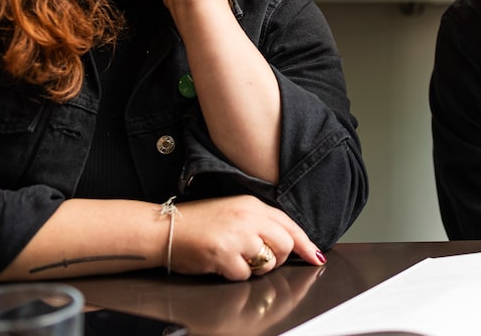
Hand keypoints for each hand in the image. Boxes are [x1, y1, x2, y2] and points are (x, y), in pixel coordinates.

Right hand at [171, 195, 324, 280]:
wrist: (165, 229)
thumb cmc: (197, 223)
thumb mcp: (233, 212)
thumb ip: (260, 223)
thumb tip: (287, 242)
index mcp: (252, 205)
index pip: (289, 224)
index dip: (305, 243)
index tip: (315, 256)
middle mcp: (248, 217)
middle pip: (285, 246)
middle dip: (278, 258)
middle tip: (258, 258)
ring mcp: (237, 236)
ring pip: (267, 263)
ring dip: (254, 267)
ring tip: (234, 257)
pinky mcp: (225, 254)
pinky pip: (244, 275)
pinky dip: (234, 274)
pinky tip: (220, 263)